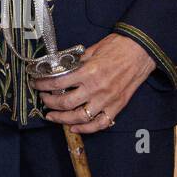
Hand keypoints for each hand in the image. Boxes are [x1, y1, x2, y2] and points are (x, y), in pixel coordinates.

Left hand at [34, 33, 154, 133]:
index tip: (36, 84)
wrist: (140, 51)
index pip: (58, 83)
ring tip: (52, 116)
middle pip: (65, 103)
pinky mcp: (117, 107)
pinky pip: (100, 124)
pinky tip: (74, 127)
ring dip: (62, 119)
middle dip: (49, 102)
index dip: (43, 85)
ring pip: (80, 117)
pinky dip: (86, 129)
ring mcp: (107, 100)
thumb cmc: (117, 47)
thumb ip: (76, 62)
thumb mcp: (91, 50)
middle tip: (43, 99)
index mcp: (88, 72)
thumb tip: (60, 69)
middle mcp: (96, 88)